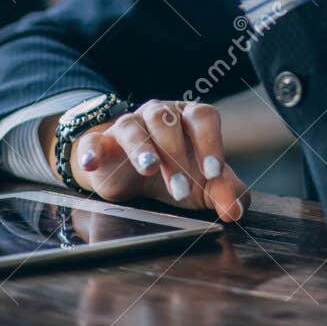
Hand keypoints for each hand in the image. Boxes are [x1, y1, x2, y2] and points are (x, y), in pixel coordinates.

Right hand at [43, 100, 248, 222]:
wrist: (131, 175)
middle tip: (181, 190)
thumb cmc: (176, 171)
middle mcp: (158, 114)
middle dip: (176, 155)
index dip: (209, 142)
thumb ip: (223, 192)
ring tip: (149, 168)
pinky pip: (93, 141)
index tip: (213, 173)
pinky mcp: (100, 143)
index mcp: (188, 117)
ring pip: (133, 127)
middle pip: (167, 121)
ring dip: (142, 148)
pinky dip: (91, 151)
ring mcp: (128, 125)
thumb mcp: (202, 184)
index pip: (202, 116)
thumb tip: (236, 211)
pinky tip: (91, 164)